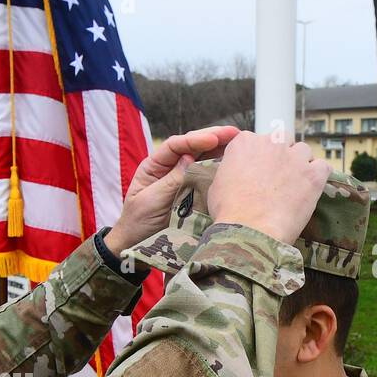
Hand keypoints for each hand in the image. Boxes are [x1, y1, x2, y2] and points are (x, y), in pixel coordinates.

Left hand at [103, 125, 239, 255]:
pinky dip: (219, 167)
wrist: (137, 243)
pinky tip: (233, 162)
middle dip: (213, 138)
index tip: (213, 139)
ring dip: (220, 149)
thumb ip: (171, 180)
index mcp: (154, 165)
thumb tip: (190, 158)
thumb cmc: (138, 222)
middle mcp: (170, 167)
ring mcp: (182, 178)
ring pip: (202, 158)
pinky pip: (206, 175)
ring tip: (239, 142)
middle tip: (235, 133)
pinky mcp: (192, 190)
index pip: (175, 145)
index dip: (195, 140)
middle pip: (193, 146)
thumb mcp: (152, 200)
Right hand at [206, 133, 329, 243]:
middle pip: (281, 140)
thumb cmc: (230, 212)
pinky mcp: (313, 174)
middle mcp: (271, 143)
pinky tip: (310, 188)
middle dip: (279, 155)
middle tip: (274, 178)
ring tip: (293, 185)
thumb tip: (236, 173)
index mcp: (245, 143)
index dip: (256, 157)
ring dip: (299, 163)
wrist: (250, 230)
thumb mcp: (217, 185)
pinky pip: (323, 166)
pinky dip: (318, 175)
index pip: (254, 140)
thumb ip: (230, 170)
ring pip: (303, 150)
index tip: (255, 171)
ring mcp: (295, 157)